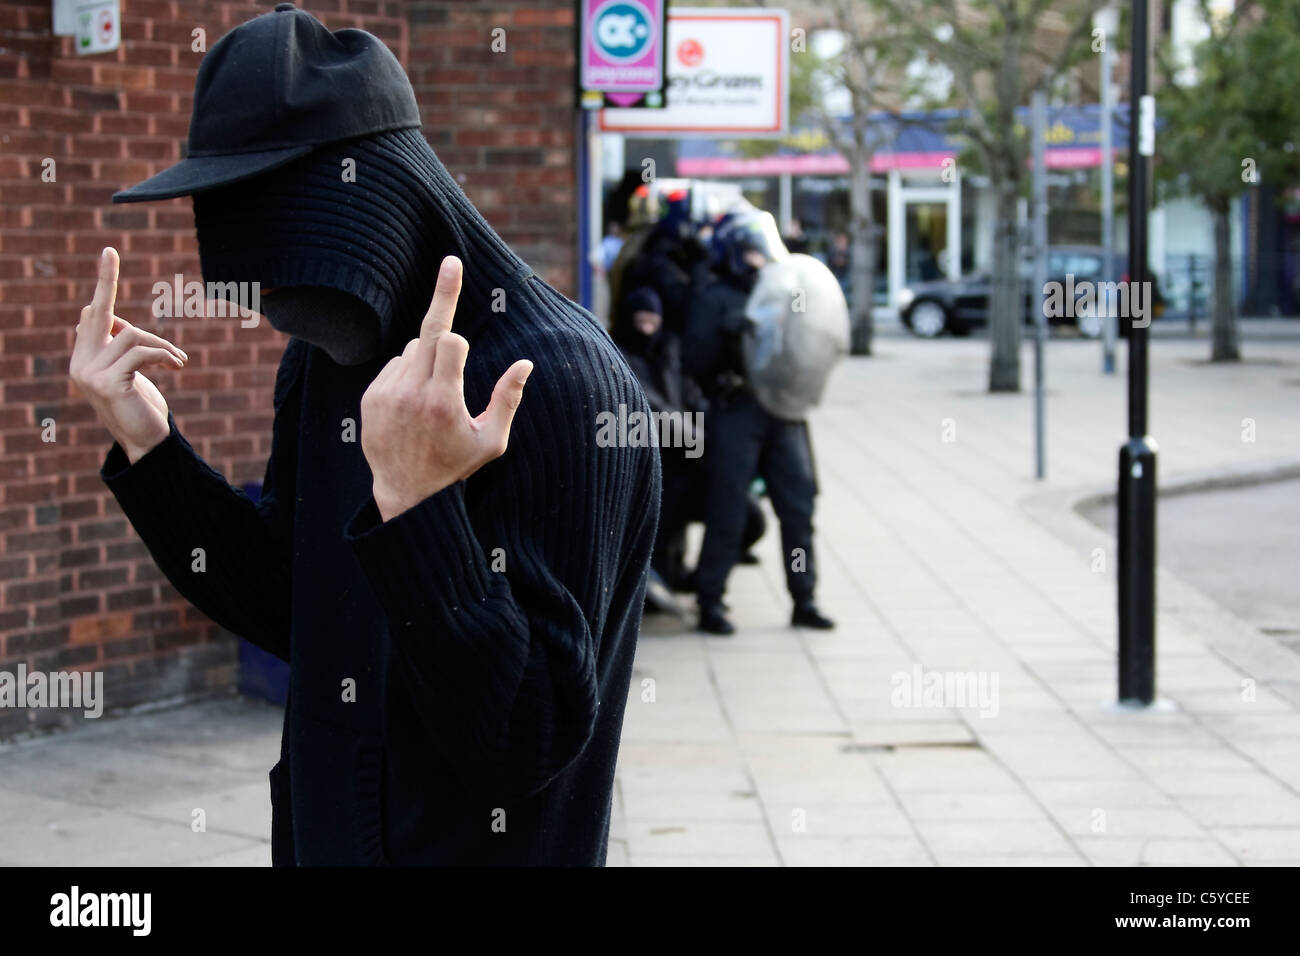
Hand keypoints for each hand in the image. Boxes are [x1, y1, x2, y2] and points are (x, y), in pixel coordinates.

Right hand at [70, 248, 188, 463]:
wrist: (146, 443)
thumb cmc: (142, 407)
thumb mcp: (129, 373)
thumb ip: (118, 347)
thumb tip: (106, 315)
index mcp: (84, 358)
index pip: (92, 316)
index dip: (103, 286)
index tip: (108, 254)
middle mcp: (79, 364)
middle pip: (97, 313)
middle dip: (105, 281)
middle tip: (108, 250)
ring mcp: (89, 374)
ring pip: (131, 334)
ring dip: (162, 344)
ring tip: (178, 359)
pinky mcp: (106, 383)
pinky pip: (140, 352)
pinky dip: (163, 354)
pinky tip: (177, 365)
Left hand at [360, 256, 532, 520]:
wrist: (404, 496)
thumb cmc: (454, 469)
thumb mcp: (491, 442)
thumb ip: (508, 400)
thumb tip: (526, 364)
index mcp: (443, 402)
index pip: (450, 342)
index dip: (461, 343)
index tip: (463, 330)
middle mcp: (412, 393)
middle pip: (428, 332)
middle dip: (443, 298)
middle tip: (451, 262)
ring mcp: (387, 394)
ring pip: (412, 349)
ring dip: (428, 356)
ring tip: (435, 394)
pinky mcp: (370, 398)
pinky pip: (394, 365)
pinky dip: (408, 371)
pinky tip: (415, 402)